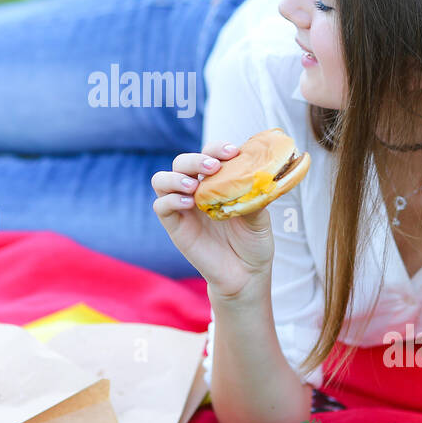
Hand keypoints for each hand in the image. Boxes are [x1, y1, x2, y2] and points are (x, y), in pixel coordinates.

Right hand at [152, 140, 273, 299]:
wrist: (246, 274)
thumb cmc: (253, 242)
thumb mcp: (260, 215)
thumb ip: (252, 194)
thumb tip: (254, 174)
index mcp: (217, 182)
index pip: (209, 154)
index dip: (217, 148)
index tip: (232, 152)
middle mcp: (196, 190)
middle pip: (181, 162)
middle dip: (195, 159)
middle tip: (213, 167)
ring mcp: (183, 207)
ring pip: (162, 179)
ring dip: (176, 176)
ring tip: (193, 185)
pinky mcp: (175, 226)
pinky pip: (161, 206)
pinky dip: (171, 200)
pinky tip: (190, 204)